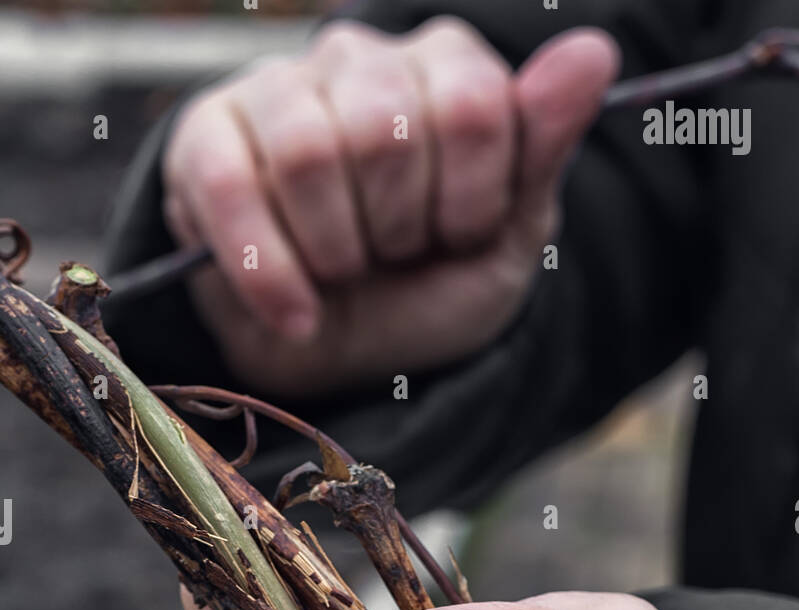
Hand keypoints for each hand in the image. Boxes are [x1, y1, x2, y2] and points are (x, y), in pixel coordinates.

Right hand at [162, 19, 617, 393]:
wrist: (338, 367)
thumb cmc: (421, 295)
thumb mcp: (504, 243)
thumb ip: (542, 150)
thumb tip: (594, 54)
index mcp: (443, 68)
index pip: (472, 104)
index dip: (470, 200)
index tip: (457, 237)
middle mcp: (358, 59)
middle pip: (387, 128)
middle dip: (398, 229)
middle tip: (391, 257)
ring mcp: (276, 92)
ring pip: (308, 153)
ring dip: (336, 252)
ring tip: (343, 274)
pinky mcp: (203, 142)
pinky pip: (230, 187)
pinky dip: (270, 272)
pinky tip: (300, 313)